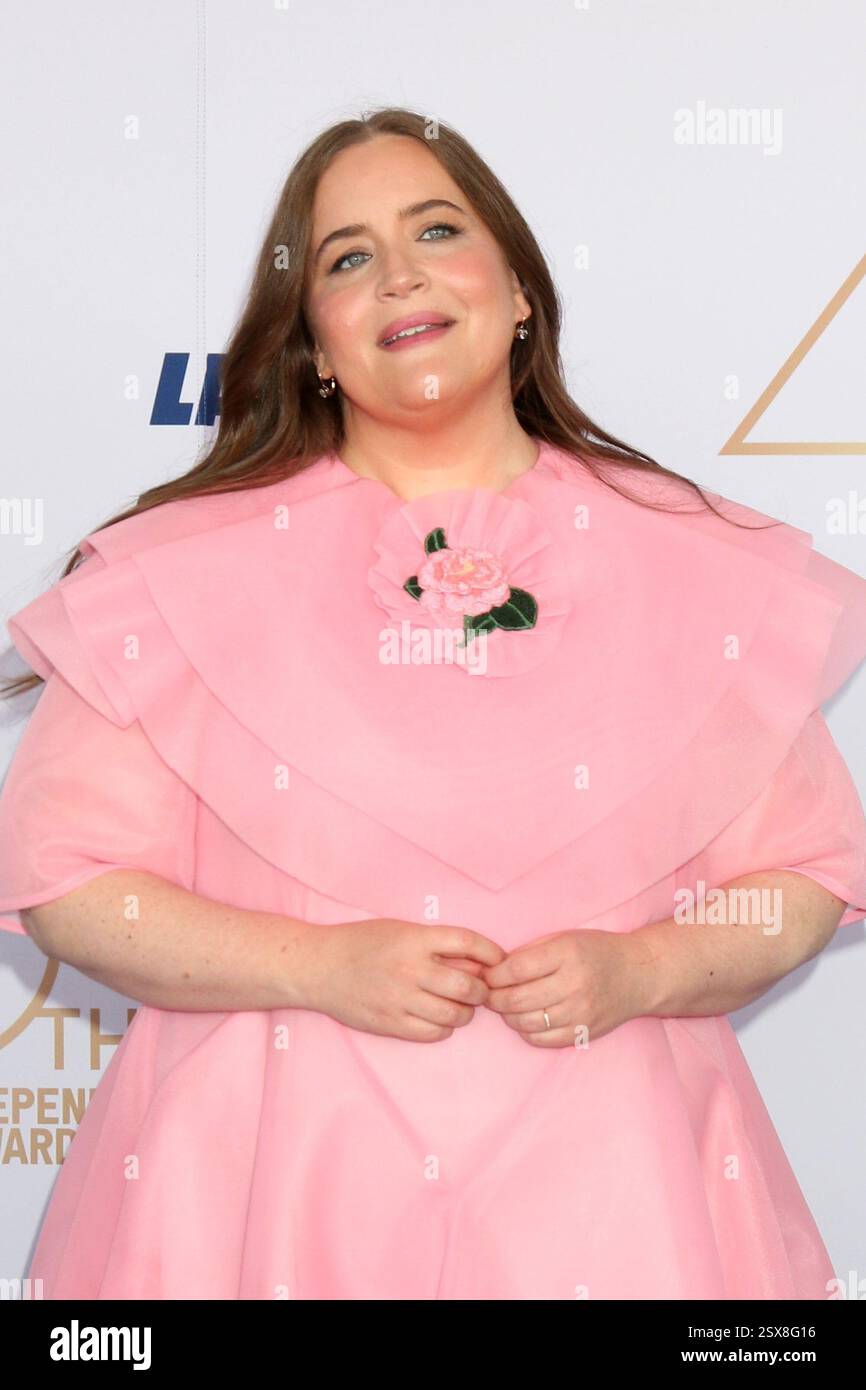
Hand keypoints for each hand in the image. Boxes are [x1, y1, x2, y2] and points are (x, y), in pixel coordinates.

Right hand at [305, 919, 505, 1042]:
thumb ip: (435, 944)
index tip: (498, 960)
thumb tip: (478, 963)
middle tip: (479, 989)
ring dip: (466, 1012)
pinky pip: (433, 1033)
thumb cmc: (362, 943)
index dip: (491, 953)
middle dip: (482, 990)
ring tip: (460, 1006)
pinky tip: (438, 1018)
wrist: (318, 967)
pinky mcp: (390, 1024)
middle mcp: (409, 968)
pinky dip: (445, 1028)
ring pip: (454, 1014)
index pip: (468, 942)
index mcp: (413, 939)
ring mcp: (399, 999)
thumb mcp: (400, 930)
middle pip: (468, 985)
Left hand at [480, 927, 644, 1046]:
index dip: (494, 975)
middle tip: (488, 994)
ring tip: (505, 1006)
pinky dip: (526, 1032)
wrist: (638, 975)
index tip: (487, 975)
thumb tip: (493, 970)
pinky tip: (524, 1020)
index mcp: (566, 954)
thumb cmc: (597, 951)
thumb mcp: (565, 938)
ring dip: (507, 1016)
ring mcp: (580, 1012)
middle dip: (494, 998)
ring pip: (526, 1023)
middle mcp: (574, 984)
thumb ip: (530, 952)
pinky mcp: (584, 1033)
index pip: (515, 969)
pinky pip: (543, 1040)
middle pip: (517, 999)